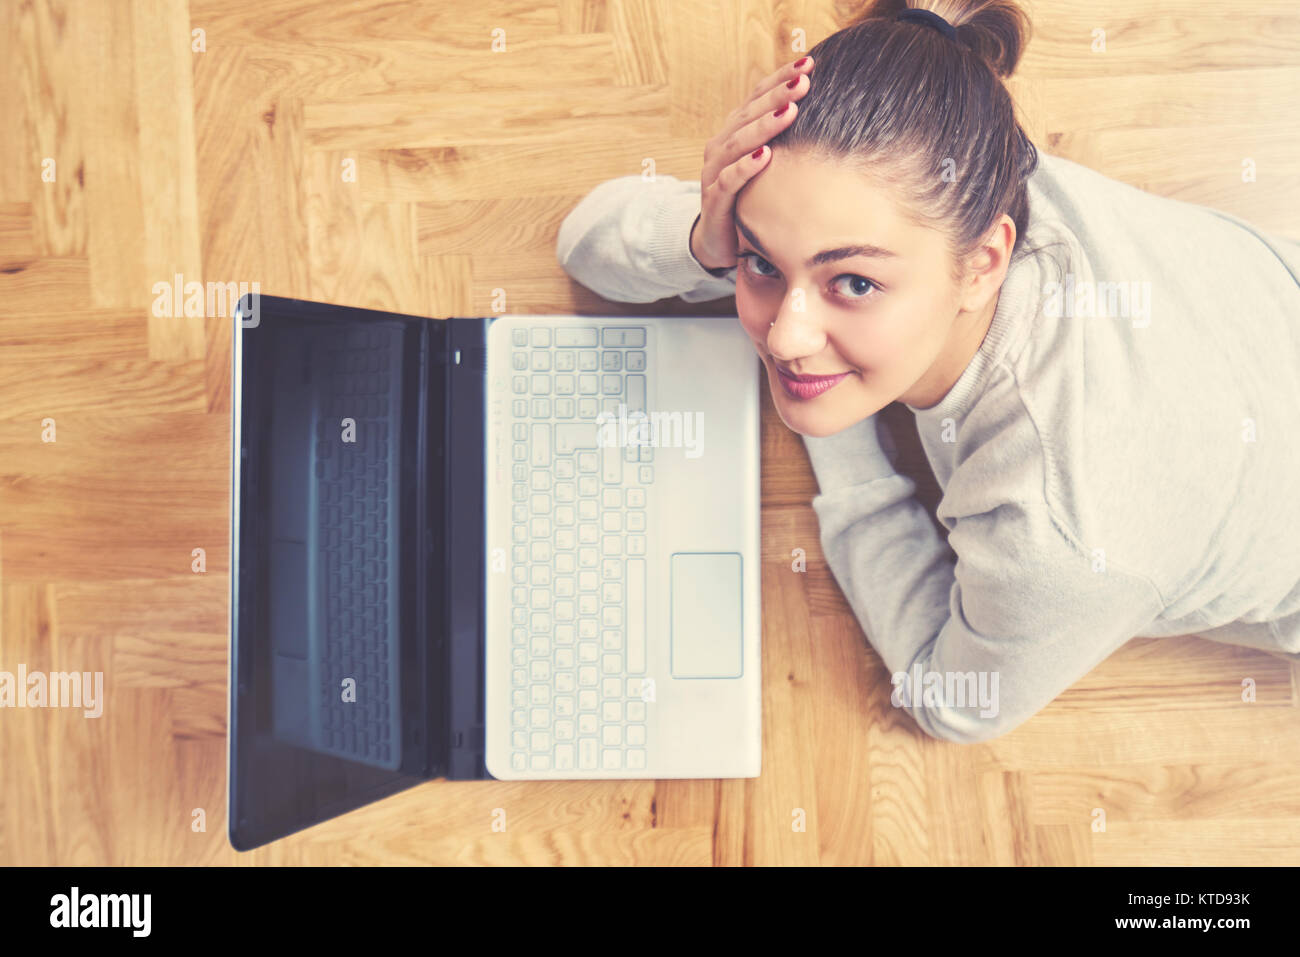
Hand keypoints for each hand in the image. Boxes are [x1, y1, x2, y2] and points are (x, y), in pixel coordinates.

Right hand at [690, 56, 814, 270]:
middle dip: (777, 96)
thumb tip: (828, 116)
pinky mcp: (714, 201)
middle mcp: (721, 147)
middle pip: (748, 114)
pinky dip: (745, 167)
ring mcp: (714, 173)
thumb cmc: (749, 198)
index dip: (779, 80)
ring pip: (737, 143)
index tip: (809, 64)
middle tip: (804, 81)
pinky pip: (729, 180)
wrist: (718, 240)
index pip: (756, 98)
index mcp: (734, 133)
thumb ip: (784, 141)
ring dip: (764, 126)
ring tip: (790, 111)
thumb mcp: (768, 166)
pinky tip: (765, 156)